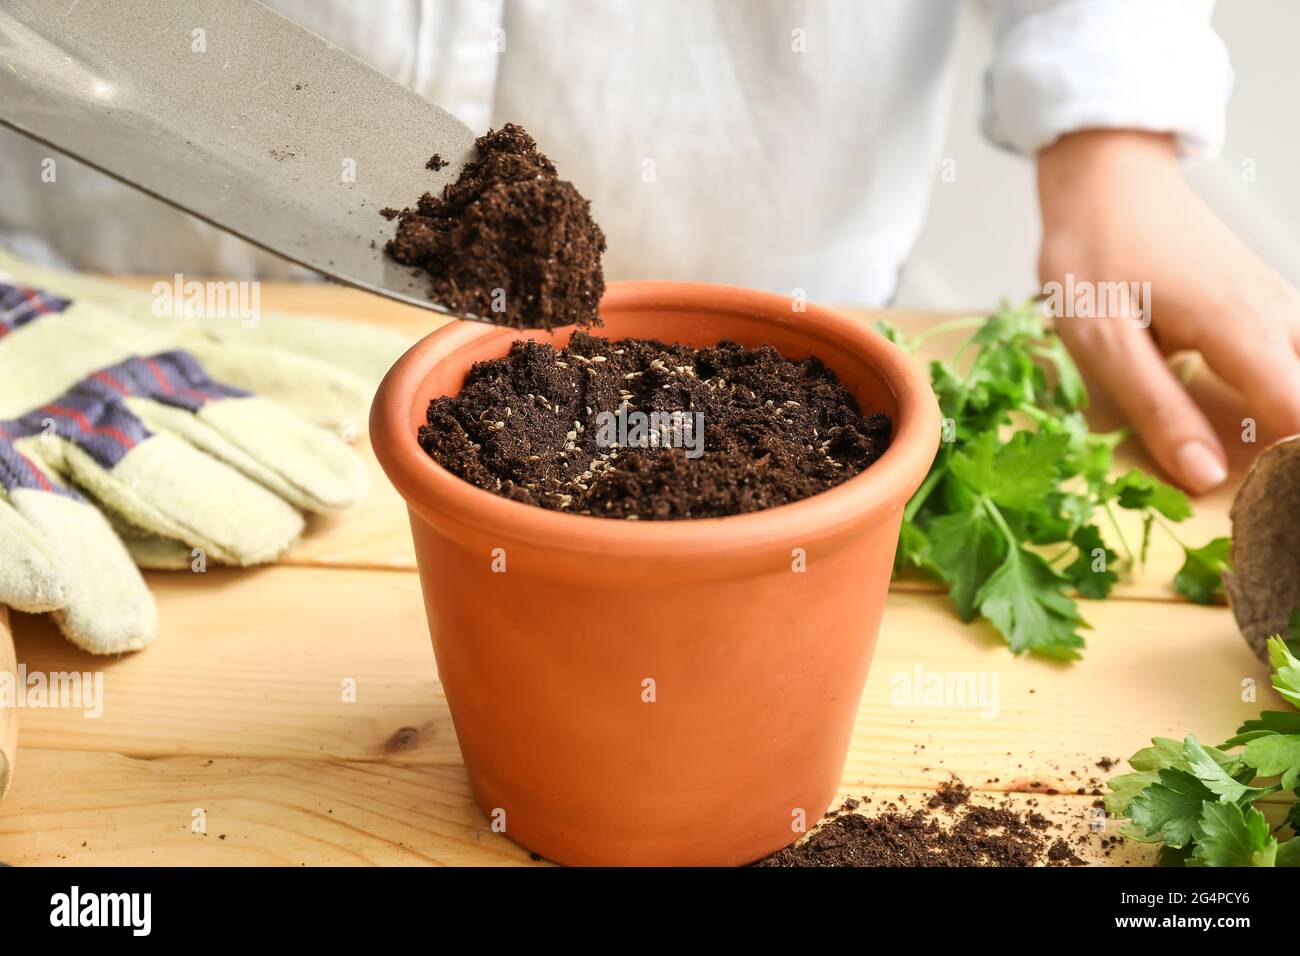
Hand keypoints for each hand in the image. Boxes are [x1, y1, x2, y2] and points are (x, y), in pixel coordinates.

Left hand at [1036, 129, 1299, 493]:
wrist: (1107, 179)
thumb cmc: (1094, 254)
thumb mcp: (1102, 339)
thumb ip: (1156, 407)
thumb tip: (1203, 476)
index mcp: (1241, 330)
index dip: (1290, 474)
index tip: (1268, 514)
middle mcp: (1279, 317)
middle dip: (1291, 458)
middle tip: (1263, 511)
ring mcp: (1282, 307)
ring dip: (1291, 429)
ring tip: (1262, 481)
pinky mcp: (1271, 306)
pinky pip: (1298, 362)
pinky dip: (1288, 402)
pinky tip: (1265, 433)